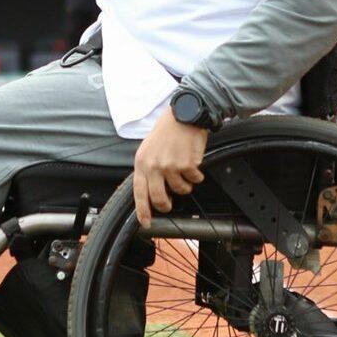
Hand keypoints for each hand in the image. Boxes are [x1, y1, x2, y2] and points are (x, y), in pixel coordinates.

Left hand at [131, 113, 206, 228]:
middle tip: (170, 204)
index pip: (139, 193)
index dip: (143, 211)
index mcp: (142, 162)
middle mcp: (154, 166)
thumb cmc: (167, 130)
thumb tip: (151, 190)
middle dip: (166, 204)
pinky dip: (197, 174)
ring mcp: (171, 166)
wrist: (184, 114)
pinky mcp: (187, 164)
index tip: (146, 223)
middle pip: (160, 198)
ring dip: (185, 184)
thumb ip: (148, 168)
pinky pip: (195, 179)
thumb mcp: (148, 148)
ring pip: (181, 190)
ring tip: (184, 170)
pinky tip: (193, 162)